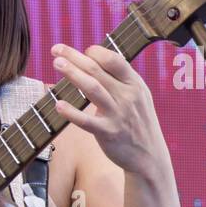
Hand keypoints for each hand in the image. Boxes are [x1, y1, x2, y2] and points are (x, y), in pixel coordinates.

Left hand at [49, 43, 168, 176]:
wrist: (149, 157)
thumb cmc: (137, 124)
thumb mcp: (138, 97)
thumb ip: (120, 81)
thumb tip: (95, 62)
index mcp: (135, 84)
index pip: (114, 60)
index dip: (96, 52)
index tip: (81, 51)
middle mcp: (127, 96)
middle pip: (98, 70)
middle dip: (76, 57)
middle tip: (56, 49)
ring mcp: (118, 114)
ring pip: (92, 88)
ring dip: (73, 74)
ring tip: (57, 64)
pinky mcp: (108, 133)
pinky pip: (87, 121)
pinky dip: (72, 112)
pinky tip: (58, 105)